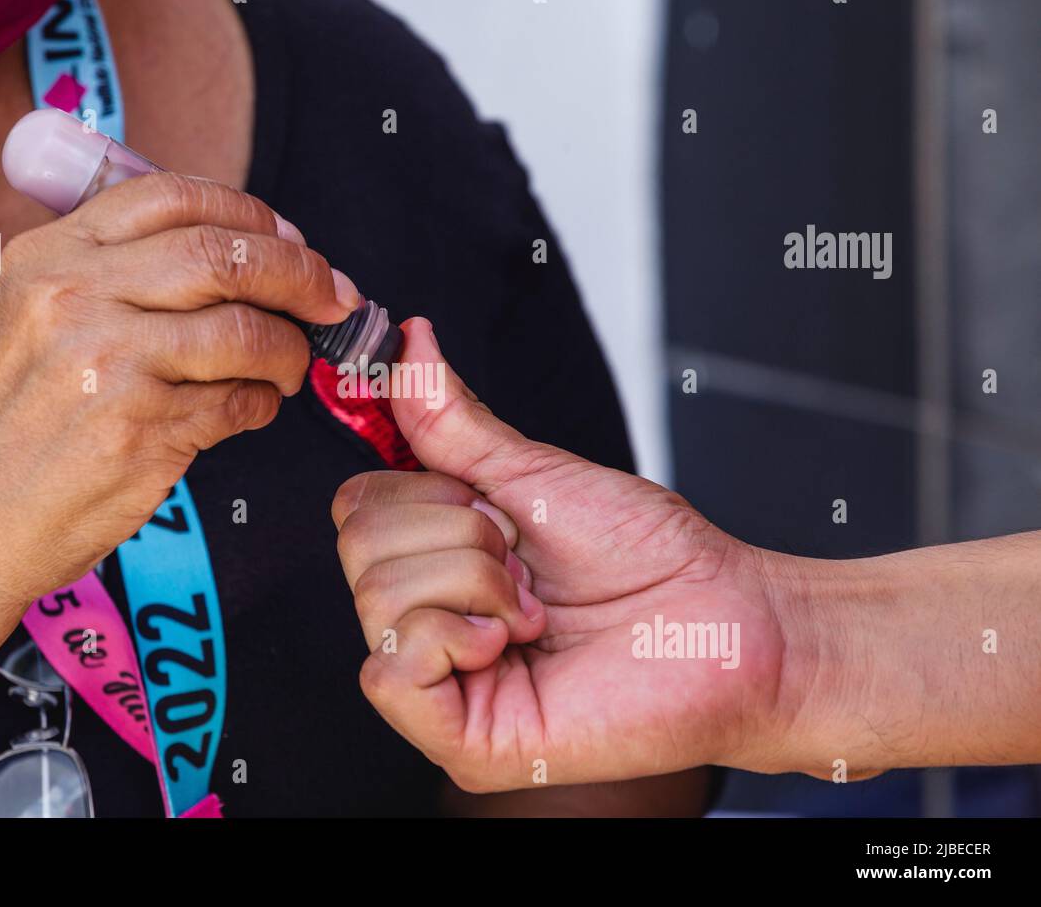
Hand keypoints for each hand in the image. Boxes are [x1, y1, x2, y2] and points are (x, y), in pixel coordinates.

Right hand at [0, 172, 357, 603]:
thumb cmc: (2, 424)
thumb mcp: (25, 316)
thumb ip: (111, 273)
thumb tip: (235, 251)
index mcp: (49, 257)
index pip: (175, 197)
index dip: (253, 214)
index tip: (291, 243)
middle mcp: (76, 298)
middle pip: (227, 256)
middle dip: (301, 275)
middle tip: (332, 296)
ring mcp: (109, 365)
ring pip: (247, 332)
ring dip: (288, 350)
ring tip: (287, 367)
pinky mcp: (141, 432)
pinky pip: (237, 403)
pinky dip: (261, 404)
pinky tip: (250, 409)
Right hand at [332, 318, 809, 791]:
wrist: (727, 619)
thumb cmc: (649, 556)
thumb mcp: (534, 475)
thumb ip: (453, 422)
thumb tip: (405, 345)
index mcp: (438, 561)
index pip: (357, 509)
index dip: (422, 489)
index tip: (493, 502)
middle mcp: (429, 621)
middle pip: (360, 549)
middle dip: (459, 532)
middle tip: (527, 560)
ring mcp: (441, 684)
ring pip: (377, 599)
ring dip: (475, 580)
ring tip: (536, 606)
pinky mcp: (460, 739)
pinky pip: (391, 672)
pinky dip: (457, 636)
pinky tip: (516, 641)